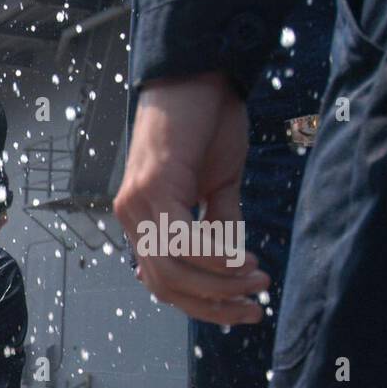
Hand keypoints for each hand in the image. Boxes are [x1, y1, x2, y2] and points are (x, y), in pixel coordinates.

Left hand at [113, 72, 270, 324]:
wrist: (198, 75)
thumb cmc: (205, 125)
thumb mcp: (216, 184)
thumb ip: (217, 223)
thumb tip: (229, 266)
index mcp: (142, 221)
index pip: (162, 282)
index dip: (201, 304)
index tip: (240, 312)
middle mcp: (130, 217)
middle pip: (164, 285)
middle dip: (212, 304)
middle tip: (254, 306)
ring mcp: (136, 204)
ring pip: (172, 269)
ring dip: (219, 283)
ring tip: (256, 279)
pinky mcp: (151, 188)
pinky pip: (181, 239)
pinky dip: (214, 254)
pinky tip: (242, 258)